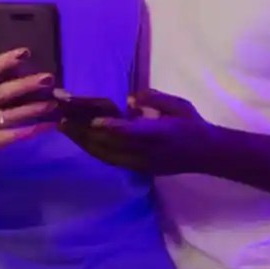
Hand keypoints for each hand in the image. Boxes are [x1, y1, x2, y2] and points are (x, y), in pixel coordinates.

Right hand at [0, 48, 58, 159]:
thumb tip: (34, 69)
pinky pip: (13, 136)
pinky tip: (50, 124)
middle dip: (24, 85)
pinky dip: (33, 130)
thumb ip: (3, 78)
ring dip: (32, 109)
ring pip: (8, 117)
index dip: (5, 61)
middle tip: (48, 78)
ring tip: (53, 103)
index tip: (25, 52)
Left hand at [61, 89, 210, 174]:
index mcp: (160, 135)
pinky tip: (79, 140)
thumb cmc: (192, 125)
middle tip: (61, 116)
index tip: (94, 122)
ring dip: (83, 141)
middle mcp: (146, 153)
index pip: (134, 133)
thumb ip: (156, 100)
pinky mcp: (136, 168)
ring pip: (105, 154)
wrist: (207, 155)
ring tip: (63, 126)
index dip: (114, 129)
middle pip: (111, 144)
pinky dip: (92, 149)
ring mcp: (139, 163)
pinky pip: (109, 159)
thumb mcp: (179, 106)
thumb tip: (130, 100)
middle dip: (85, 132)